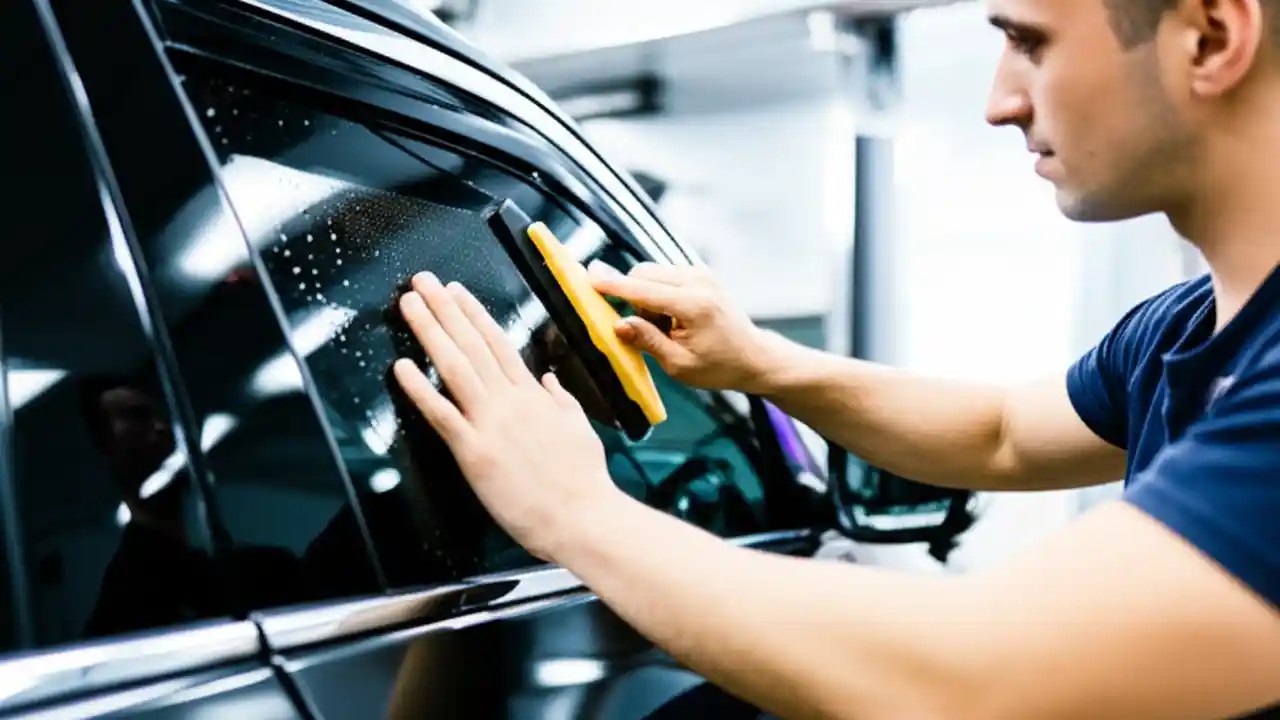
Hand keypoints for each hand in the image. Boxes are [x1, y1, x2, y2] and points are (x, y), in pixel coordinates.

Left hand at [392, 272, 622, 562]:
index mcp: (534, 395)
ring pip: (455, 368)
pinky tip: (402, 366)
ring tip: (410, 305)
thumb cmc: (584, 480)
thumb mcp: (579, 428)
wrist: (583, 517)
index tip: (455, 292)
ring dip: (430, 332)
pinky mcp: (475, 453)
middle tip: (422, 281)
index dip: (473, 314)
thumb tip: (550, 381)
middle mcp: (511, 401)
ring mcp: (492, 424)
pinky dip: (421, 389)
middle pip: (472, 345)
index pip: (498, 344)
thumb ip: (561, 401)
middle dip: (445, 309)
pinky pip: (442, 415)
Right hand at [589, 262, 779, 390]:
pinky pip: (664, 276)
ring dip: (645, 298)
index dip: (614, 285)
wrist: (753, 356)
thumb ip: (647, 341)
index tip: (589, 278)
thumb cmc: (719, 366)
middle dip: (632, 298)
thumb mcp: (679, 365)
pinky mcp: (700, 274)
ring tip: (665, 328)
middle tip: (646, 329)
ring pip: (651, 274)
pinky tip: (672, 319)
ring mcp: (700, 274)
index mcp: (694, 306)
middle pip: (644, 274)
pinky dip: (657, 295)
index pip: (644, 290)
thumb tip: (618, 324)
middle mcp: (698, 282)